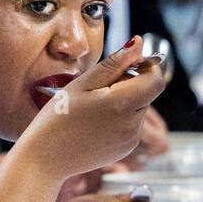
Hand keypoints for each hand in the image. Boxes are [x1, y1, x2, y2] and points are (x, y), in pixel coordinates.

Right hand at [13, 36, 166, 180]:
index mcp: (122, 104)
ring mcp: (131, 139)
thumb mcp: (83, 82)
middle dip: (132, 84)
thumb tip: (138, 43)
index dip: (148, 68)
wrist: (46, 158)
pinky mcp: (126, 149)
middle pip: (148, 94)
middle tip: (100, 86)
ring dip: (126, 101)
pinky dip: (121, 118)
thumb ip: (115, 63)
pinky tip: (96, 122)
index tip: (129, 65)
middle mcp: (132, 124)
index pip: (156, 80)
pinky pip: (132, 125)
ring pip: (139, 109)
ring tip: (94, 106)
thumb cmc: (58, 117)